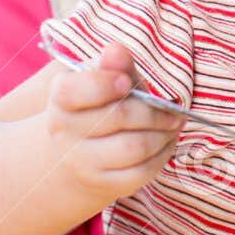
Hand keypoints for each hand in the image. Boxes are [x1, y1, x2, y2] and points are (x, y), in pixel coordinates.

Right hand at [43, 43, 186, 203]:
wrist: (80, 150)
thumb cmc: (100, 104)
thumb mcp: (104, 77)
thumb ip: (115, 64)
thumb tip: (117, 50)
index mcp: (61, 98)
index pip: (73, 91)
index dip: (103, 84)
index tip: (127, 82)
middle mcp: (64, 132)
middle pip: (117, 117)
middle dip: (153, 111)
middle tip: (173, 109)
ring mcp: (82, 162)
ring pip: (134, 147)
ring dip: (163, 134)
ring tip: (173, 124)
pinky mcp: (104, 184)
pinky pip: (141, 173)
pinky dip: (162, 155)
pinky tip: (166, 143)